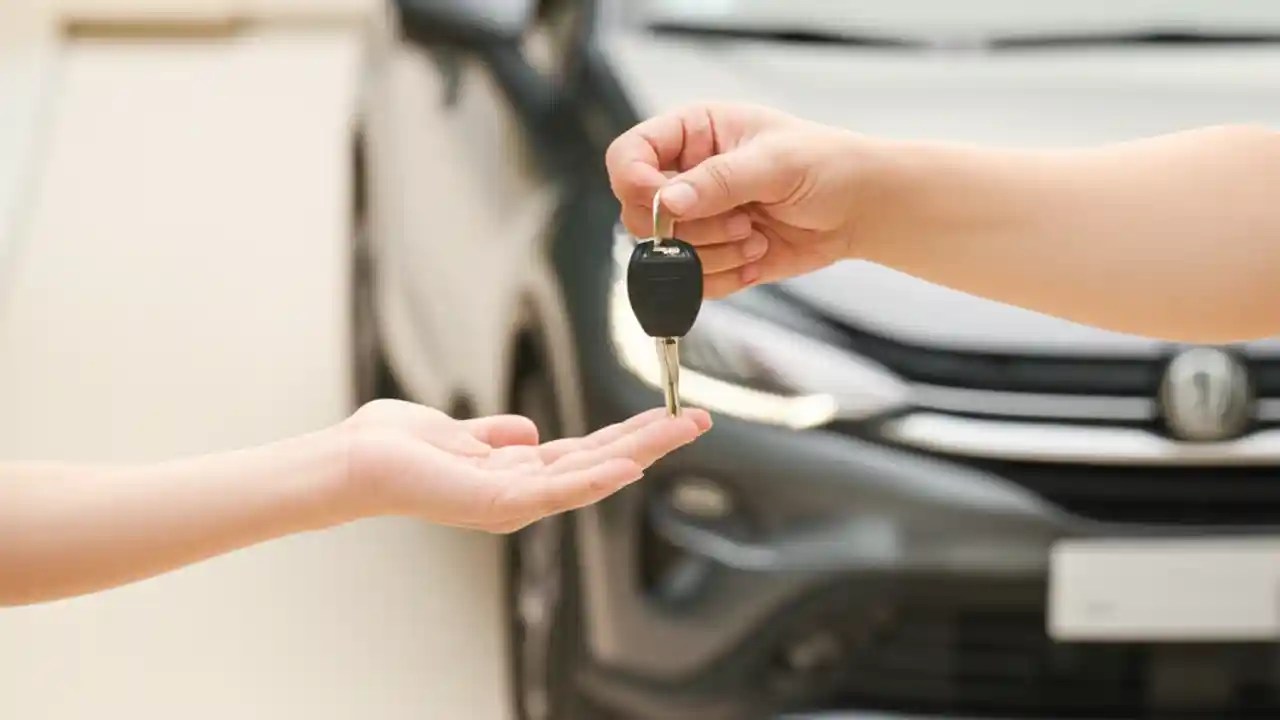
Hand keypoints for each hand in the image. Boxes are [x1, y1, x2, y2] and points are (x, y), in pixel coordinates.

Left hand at [340, 400, 710, 532]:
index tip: (665, 415)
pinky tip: (627, 464)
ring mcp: (512, 502)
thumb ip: (496, 435)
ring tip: (680, 430)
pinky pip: (555, 490)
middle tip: (696, 420)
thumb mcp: (460, 433)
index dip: (628, 436)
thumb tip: (528, 431)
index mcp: (516, 475)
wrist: (353, 461)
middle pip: (600, 463)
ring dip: (639, 451)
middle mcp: (521, 494)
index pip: (586, 454)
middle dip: (650, 441)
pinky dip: (594, 477)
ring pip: (590, 474)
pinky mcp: (496, 503)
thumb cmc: (395, 447)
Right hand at [606, 103, 869, 297]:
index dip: (637, 185)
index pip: (628, 157)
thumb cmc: (826, 164)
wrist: (859, 208)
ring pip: (665, 255)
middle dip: (691, 228)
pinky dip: (724, 278)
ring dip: (713, 255)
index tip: (670, 204)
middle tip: (741, 221)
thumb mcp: (775, 161)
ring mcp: (696, 219)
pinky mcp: (710, 256)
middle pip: (638, 214)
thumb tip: (668, 200)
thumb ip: (719, 180)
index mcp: (691, 133)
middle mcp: (684, 175)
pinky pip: (691, 282)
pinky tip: (757, 257)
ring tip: (756, 237)